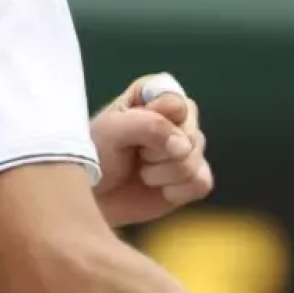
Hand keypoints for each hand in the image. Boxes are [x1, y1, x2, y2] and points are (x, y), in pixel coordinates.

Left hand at [89, 73, 212, 228]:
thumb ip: (148, 126)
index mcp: (154, 93)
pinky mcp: (192, 177)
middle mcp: (176, 116)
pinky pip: (202, 182)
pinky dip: (177, 191)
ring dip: (163, 174)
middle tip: (135, 155)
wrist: (90, 199)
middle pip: (191, 133)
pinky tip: (159, 190)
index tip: (131, 131)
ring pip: (195, 159)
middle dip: (160, 152)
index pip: (176, 103)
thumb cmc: (93, 156)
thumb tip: (184, 145)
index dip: (156, 123)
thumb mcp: (111, 131)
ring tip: (142, 174)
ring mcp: (186, 147)